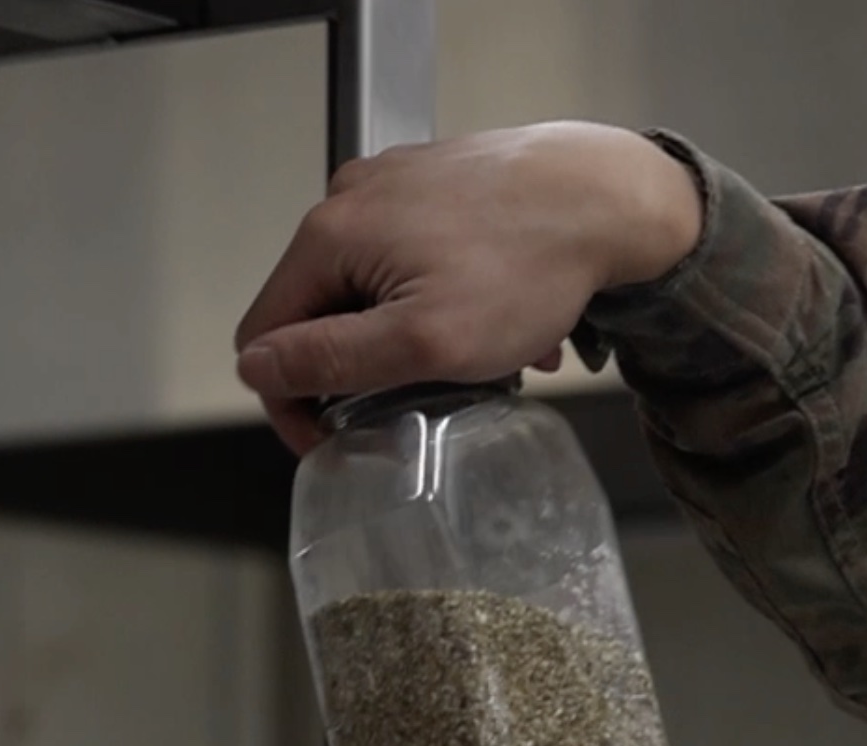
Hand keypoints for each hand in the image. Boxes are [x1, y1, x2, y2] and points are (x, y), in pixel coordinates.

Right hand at [231, 121, 702, 452]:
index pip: (265, 334)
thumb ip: (331, 360)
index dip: (291, 397)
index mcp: (329, 236)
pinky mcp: (437, 185)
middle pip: (324, 312)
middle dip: (372, 366)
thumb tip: (258, 370)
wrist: (608, 198)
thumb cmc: (529, 265)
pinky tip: (505, 320)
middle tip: (436, 394)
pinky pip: (419, 261)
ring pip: (378, 291)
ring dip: (422, 338)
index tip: (334, 437)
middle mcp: (350, 200)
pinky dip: (452, 302)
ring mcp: (394, 186)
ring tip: (491, 357)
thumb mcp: (423, 341)